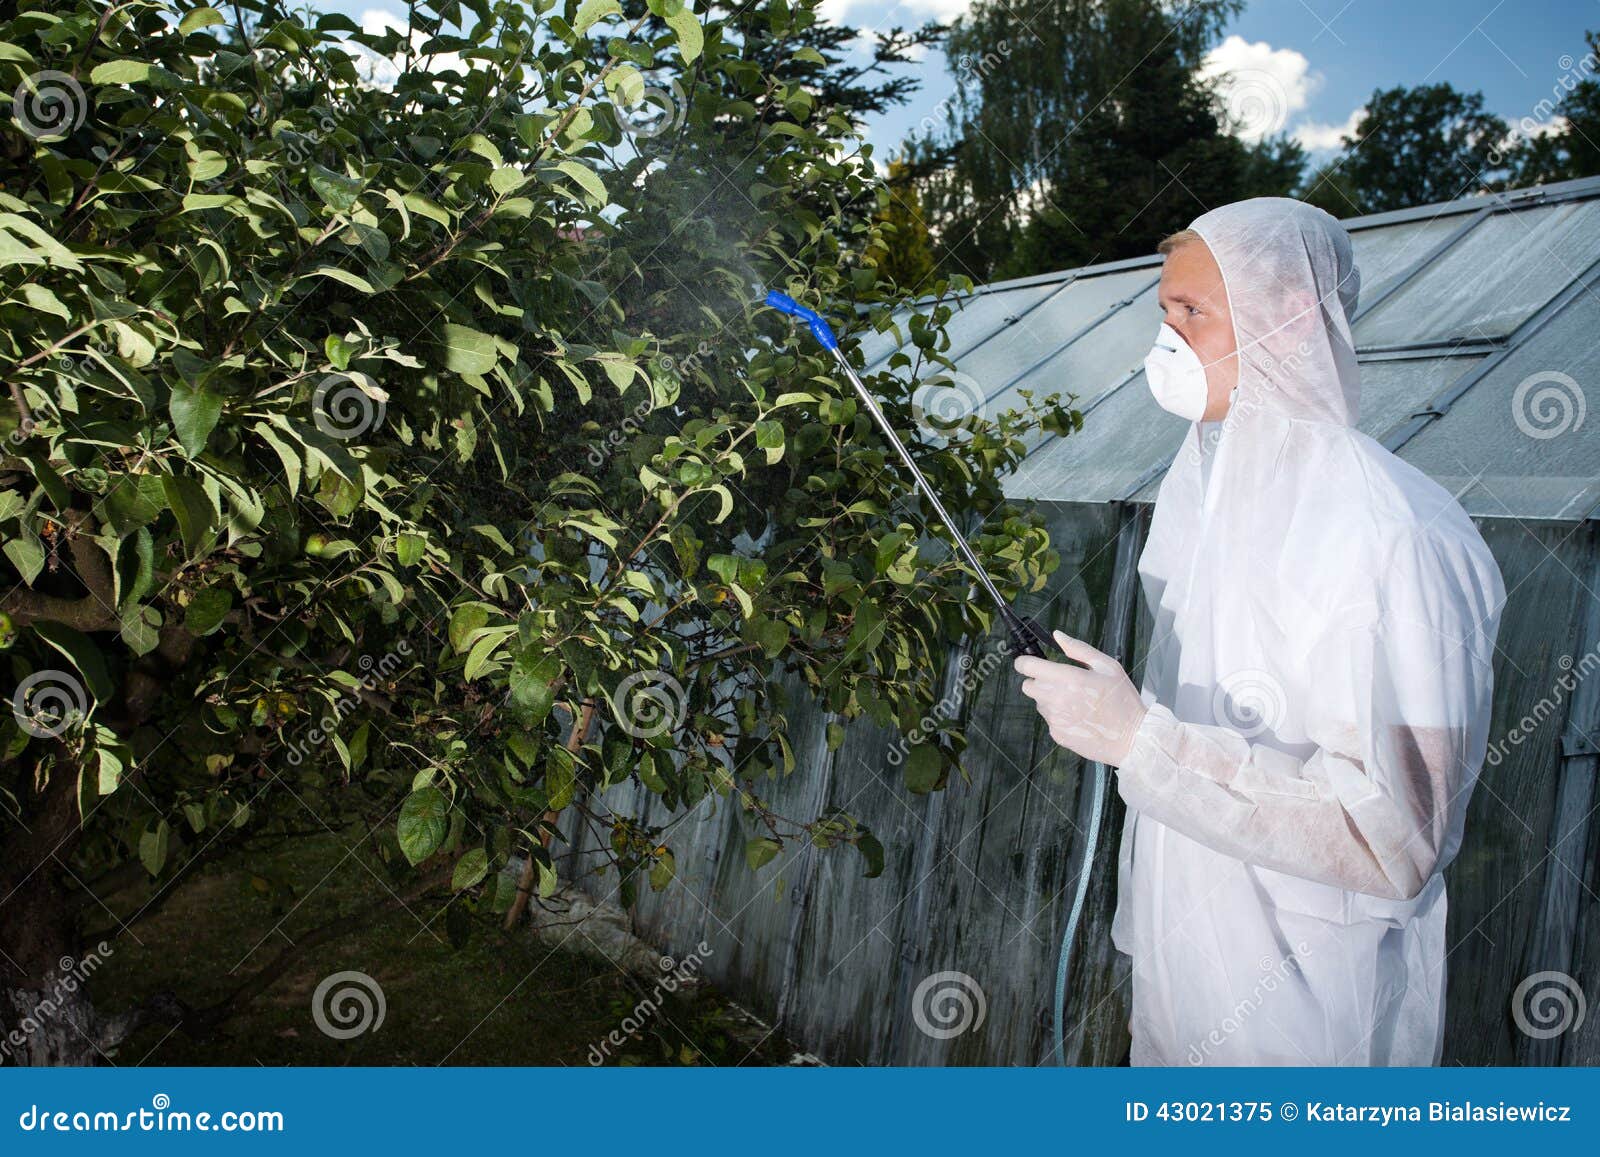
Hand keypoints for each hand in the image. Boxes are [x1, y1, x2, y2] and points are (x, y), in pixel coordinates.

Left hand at [1014, 630, 1147, 766]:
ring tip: (1076, 702)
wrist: (1132, 738)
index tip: (1026, 662)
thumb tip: (1057, 635)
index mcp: (1070, 679)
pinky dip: (1058, 716)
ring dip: (1049, 699)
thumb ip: (1079, 649)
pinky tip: (1079, 717)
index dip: (1024, 662)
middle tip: (1059, 682)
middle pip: (1028, 686)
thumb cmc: (1123, 701)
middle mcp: (1058, 699)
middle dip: (1038, 681)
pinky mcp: (1058, 734)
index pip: (1029, 667)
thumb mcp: (1108, 667)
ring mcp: (1056, 719)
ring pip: (1039, 702)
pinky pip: (1049, 719)